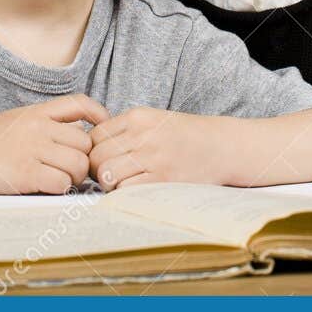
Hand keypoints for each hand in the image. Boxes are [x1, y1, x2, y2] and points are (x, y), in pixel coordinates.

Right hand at [0, 94, 107, 193]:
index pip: (79, 103)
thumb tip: (73, 135)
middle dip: (83, 160)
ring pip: (78, 164)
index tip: (103, 128)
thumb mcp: (14, 121)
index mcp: (36, 112)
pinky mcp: (25, 173)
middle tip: (71, 172)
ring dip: (73, 178)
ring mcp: (32, 149)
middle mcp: (38, 127)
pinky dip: (59, 190)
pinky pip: (62, 183)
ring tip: (58, 181)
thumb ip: (42, 125)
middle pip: (85, 142)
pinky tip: (46, 189)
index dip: (99, 115)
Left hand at [88, 107, 232, 189]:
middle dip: (97, 170)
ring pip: (106, 174)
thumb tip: (90, 149)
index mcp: (138, 117)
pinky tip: (137, 190)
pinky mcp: (162, 179)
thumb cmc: (185, 137)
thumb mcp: (153, 121)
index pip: (94, 136)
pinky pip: (125, 190)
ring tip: (124, 183)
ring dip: (110, 184)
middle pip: (95, 157)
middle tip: (112, 176)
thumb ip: (124, 131)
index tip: (104, 160)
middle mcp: (142, 135)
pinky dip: (125, 194)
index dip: (94, 152)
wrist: (221, 147)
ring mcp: (152, 157)